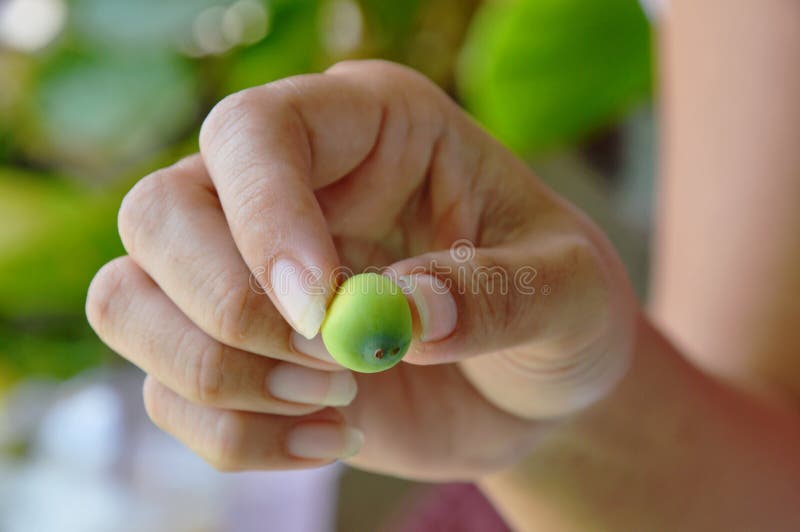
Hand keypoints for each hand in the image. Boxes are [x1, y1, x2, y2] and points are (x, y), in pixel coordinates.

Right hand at [86, 61, 635, 479]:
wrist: (532, 388)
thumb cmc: (558, 313)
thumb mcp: (568, 295)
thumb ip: (498, 295)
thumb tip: (402, 315)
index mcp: (367, 126)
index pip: (255, 133)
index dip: (264, 218)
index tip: (322, 311)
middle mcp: (284, 188)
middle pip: (158, 212)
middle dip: (231, 310)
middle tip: (336, 366)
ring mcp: (243, 269)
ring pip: (127, 300)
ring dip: (218, 375)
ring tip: (339, 400)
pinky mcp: (232, 350)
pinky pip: (163, 391)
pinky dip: (234, 436)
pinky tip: (333, 438)